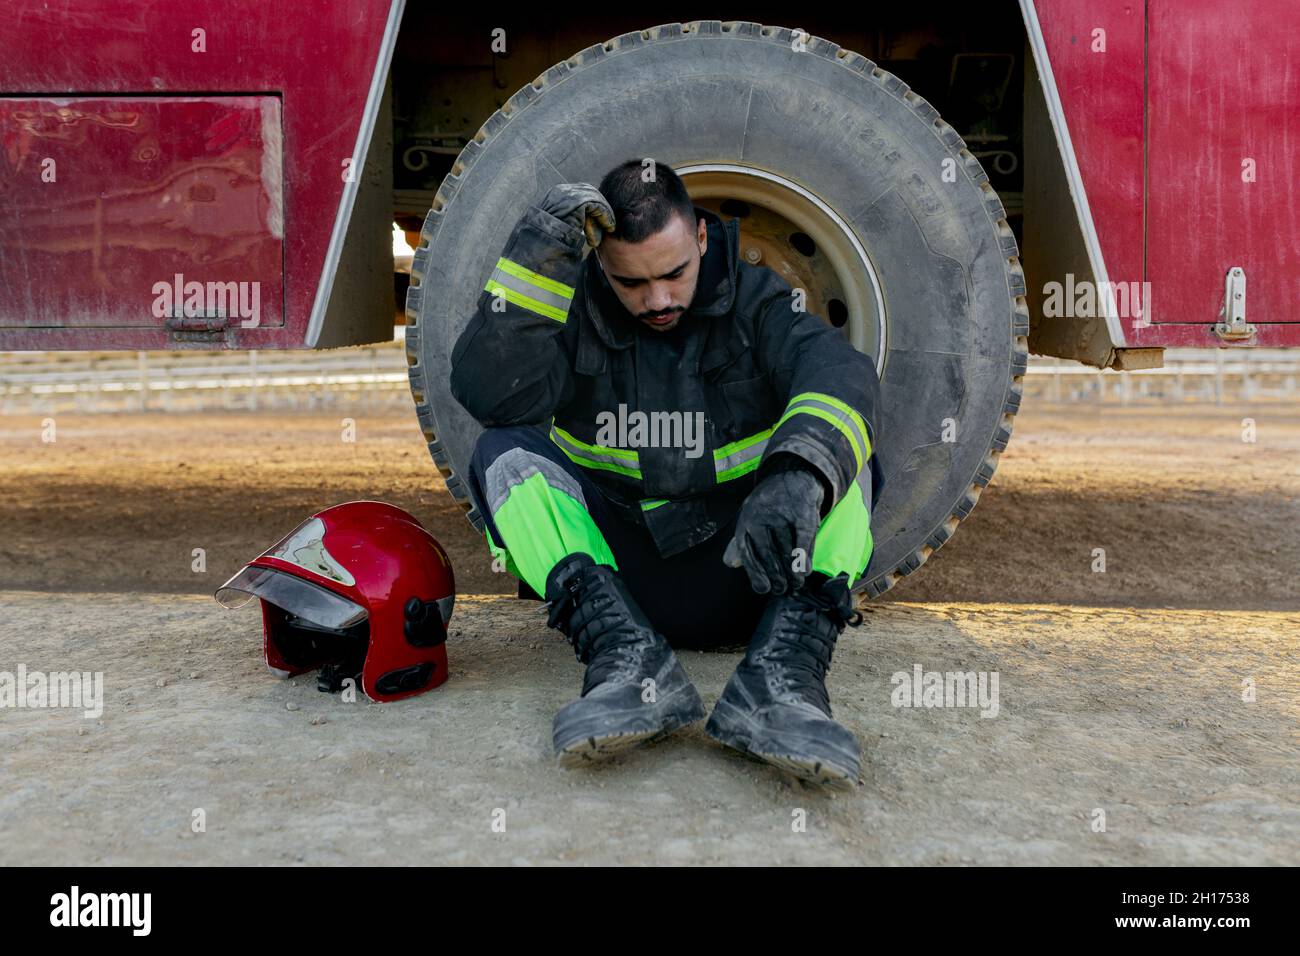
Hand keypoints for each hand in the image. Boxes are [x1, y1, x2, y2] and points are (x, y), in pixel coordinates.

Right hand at [538, 182, 615, 247]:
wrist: (541, 243)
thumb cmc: (548, 239)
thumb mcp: (558, 223)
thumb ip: (570, 216)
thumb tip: (585, 219)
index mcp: (556, 194)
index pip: (580, 192)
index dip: (593, 205)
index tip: (600, 219)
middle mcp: (562, 190)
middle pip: (590, 192)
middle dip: (601, 208)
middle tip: (608, 223)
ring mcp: (570, 194)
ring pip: (595, 199)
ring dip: (605, 214)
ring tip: (610, 227)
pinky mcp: (578, 202)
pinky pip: (598, 207)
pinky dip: (605, 217)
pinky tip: (609, 227)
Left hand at [723, 458, 825, 594]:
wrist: (793, 477)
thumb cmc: (769, 506)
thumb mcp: (749, 519)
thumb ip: (740, 542)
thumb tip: (731, 563)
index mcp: (746, 521)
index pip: (748, 551)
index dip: (755, 572)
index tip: (763, 588)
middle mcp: (762, 517)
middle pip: (768, 553)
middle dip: (775, 575)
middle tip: (781, 589)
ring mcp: (783, 513)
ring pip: (786, 549)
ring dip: (791, 571)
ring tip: (795, 584)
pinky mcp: (803, 512)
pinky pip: (803, 538)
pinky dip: (804, 557)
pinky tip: (804, 571)